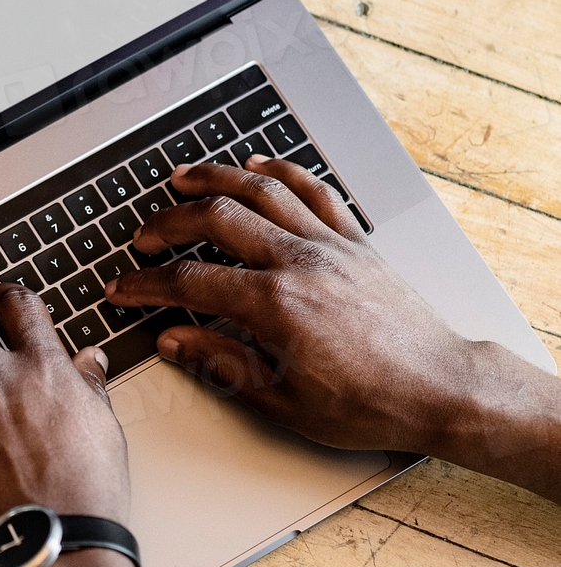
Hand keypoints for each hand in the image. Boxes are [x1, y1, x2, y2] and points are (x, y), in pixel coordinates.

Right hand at [106, 156, 477, 454]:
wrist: (442, 389)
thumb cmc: (372, 403)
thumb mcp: (283, 401)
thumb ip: (221, 364)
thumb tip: (175, 340)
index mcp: (277, 306)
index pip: (190, 281)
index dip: (147, 284)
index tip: (125, 288)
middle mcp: (299, 262)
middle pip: (216, 219)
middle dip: (168, 223)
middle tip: (144, 238)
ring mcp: (329, 245)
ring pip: (261, 189)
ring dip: (214, 178)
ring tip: (181, 178)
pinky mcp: (354, 241)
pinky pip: (313, 191)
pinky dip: (282, 170)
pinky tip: (258, 163)